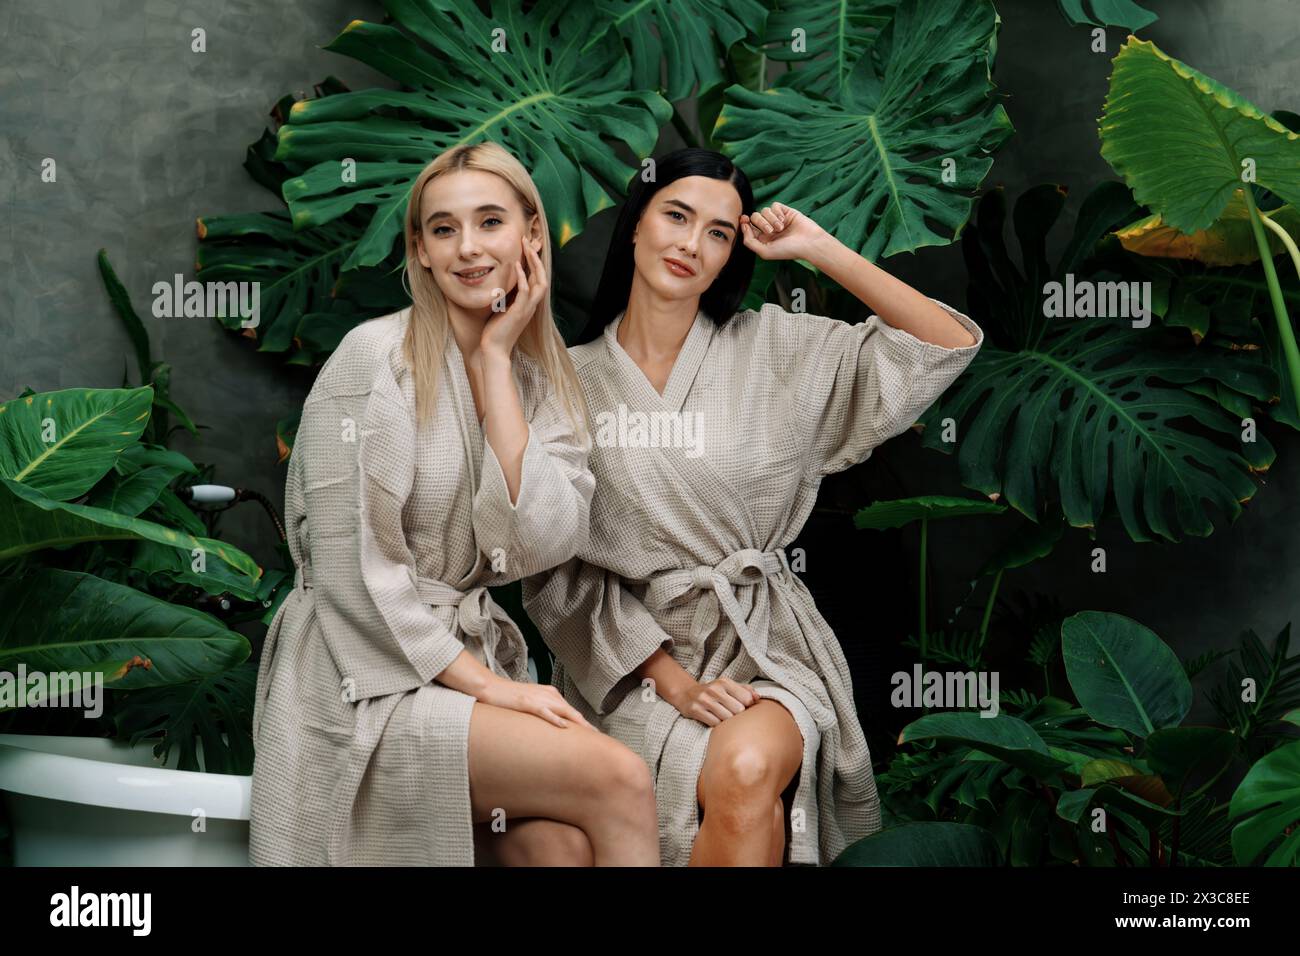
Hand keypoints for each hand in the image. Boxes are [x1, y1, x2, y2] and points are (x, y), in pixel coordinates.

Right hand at [478, 674, 593, 729]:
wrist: (491, 687)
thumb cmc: (510, 697)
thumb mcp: (531, 703)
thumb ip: (544, 711)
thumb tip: (554, 726)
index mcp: (551, 695)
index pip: (572, 711)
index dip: (584, 723)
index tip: (594, 735)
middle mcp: (549, 695)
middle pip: (573, 712)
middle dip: (586, 726)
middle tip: (599, 738)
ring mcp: (539, 698)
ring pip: (564, 712)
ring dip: (578, 723)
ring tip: (590, 735)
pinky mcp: (527, 702)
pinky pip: (545, 712)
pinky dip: (556, 719)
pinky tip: (564, 727)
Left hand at [480, 234, 547, 360]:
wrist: (493, 349)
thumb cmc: (495, 331)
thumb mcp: (502, 308)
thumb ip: (505, 295)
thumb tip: (500, 282)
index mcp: (529, 304)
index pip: (537, 279)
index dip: (535, 262)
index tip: (527, 247)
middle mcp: (532, 305)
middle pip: (542, 276)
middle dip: (536, 258)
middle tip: (528, 241)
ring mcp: (527, 309)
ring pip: (539, 282)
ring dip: (533, 263)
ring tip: (526, 247)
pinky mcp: (519, 312)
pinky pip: (525, 291)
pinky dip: (523, 277)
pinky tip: (517, 265)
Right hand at [666, 677, 761, 726]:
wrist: (686, 694)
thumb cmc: (713, 692)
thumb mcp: (727, 686)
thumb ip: (745, 690)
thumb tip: (758, 698)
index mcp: (724, 682)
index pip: (747, 698)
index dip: (748, 706)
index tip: (744, 708)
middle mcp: (714, 689)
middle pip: (738, 710)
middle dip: (738, 715)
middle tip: (732, 714)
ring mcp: (704, 700)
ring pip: (727, 718)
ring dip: (727, 721)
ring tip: (724, 718)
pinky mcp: (696, 710)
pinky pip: (715, 724)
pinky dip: (717, 725)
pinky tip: (715, 720)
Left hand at [739, 202, 828, 261]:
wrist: (808, 243)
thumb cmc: (788, 250)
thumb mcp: (765, 252)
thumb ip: (750, 242)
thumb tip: (744, 226)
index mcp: (763, 239)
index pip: (749, 227)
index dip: (744, 222)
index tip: (744, 219)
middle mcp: (769, 228)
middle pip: (755, 217)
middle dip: (760, 222)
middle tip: (770, 231)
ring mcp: (777, 219)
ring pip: (764, 210)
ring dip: (771, 219)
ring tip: (781, 228)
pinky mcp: (786, 211)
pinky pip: (775, 205)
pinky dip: (778, 212)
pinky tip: (784, 220)